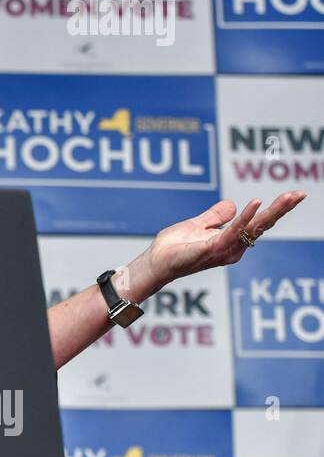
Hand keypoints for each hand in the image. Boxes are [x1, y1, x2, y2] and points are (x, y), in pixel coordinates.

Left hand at [143, 190, 307, 285]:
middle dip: (282, 209)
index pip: (257, 222)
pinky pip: (232, 231)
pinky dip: (245, 217)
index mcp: (230, 241)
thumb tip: (233, 205)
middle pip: (262, 225)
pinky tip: (256, 203)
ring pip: (253, 227)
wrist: (155, 263)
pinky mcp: (212, 248)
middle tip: (301, 194)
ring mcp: (224, 249)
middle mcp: (233, 247)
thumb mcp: (197, 225)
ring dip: (272, 211)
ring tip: (290, 197)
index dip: (274, 209)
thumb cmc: (173, 248)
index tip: (293, 195)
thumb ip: (215, 216)